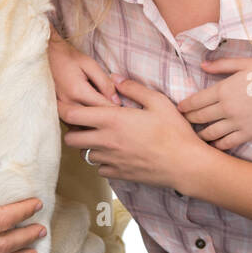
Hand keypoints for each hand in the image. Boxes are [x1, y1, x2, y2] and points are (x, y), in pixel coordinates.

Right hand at [49, 33, 120, 119]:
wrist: (45, 55)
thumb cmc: (68, 57)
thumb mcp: (90, 64)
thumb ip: (104, 82)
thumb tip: (117, 101)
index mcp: (78, 91)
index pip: (104, 108)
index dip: (118, 111)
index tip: (128, 112)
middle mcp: (68, 103)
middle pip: (94, 120)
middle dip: (108, 119)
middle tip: (120, 117)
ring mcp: (61, 109)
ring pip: (82, 125)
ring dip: (94, 123)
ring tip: (107, 118)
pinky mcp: (57, 110)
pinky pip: (73, 123)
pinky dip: (84, 122)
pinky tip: (91, 118)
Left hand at [62, 75, 204, 190]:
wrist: (185, 165)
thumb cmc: (174, 131)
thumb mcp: (158, 101)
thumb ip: (133, 88)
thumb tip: (116, 78)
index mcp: (112, 120)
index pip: (72, 115)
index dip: (66, 109)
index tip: (71, 105)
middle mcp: (106, 141)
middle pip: (70, 139)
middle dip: (74, 130)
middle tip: (87, 124)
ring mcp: (111, 160)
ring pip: (84, 154)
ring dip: (89, 146)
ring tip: (104, 138)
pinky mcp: (118, 174)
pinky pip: (99, 168)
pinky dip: (103, 161)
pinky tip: (116, 153)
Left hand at [178, 58, 251, 150]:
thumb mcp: (245, 63)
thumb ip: (222, 65)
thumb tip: (202, 65)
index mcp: (224, 90)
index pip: (196, 101)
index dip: (184, 106)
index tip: (179, 109)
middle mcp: (227, 108)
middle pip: (199, 117)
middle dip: (188, 120)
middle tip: (182, 122)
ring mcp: (237, 123)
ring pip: (210, 132)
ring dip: (200, 134)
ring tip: (195, 134)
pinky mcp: (248, 134)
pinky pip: (226, 143)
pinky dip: (217, 144)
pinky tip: (213, 144)